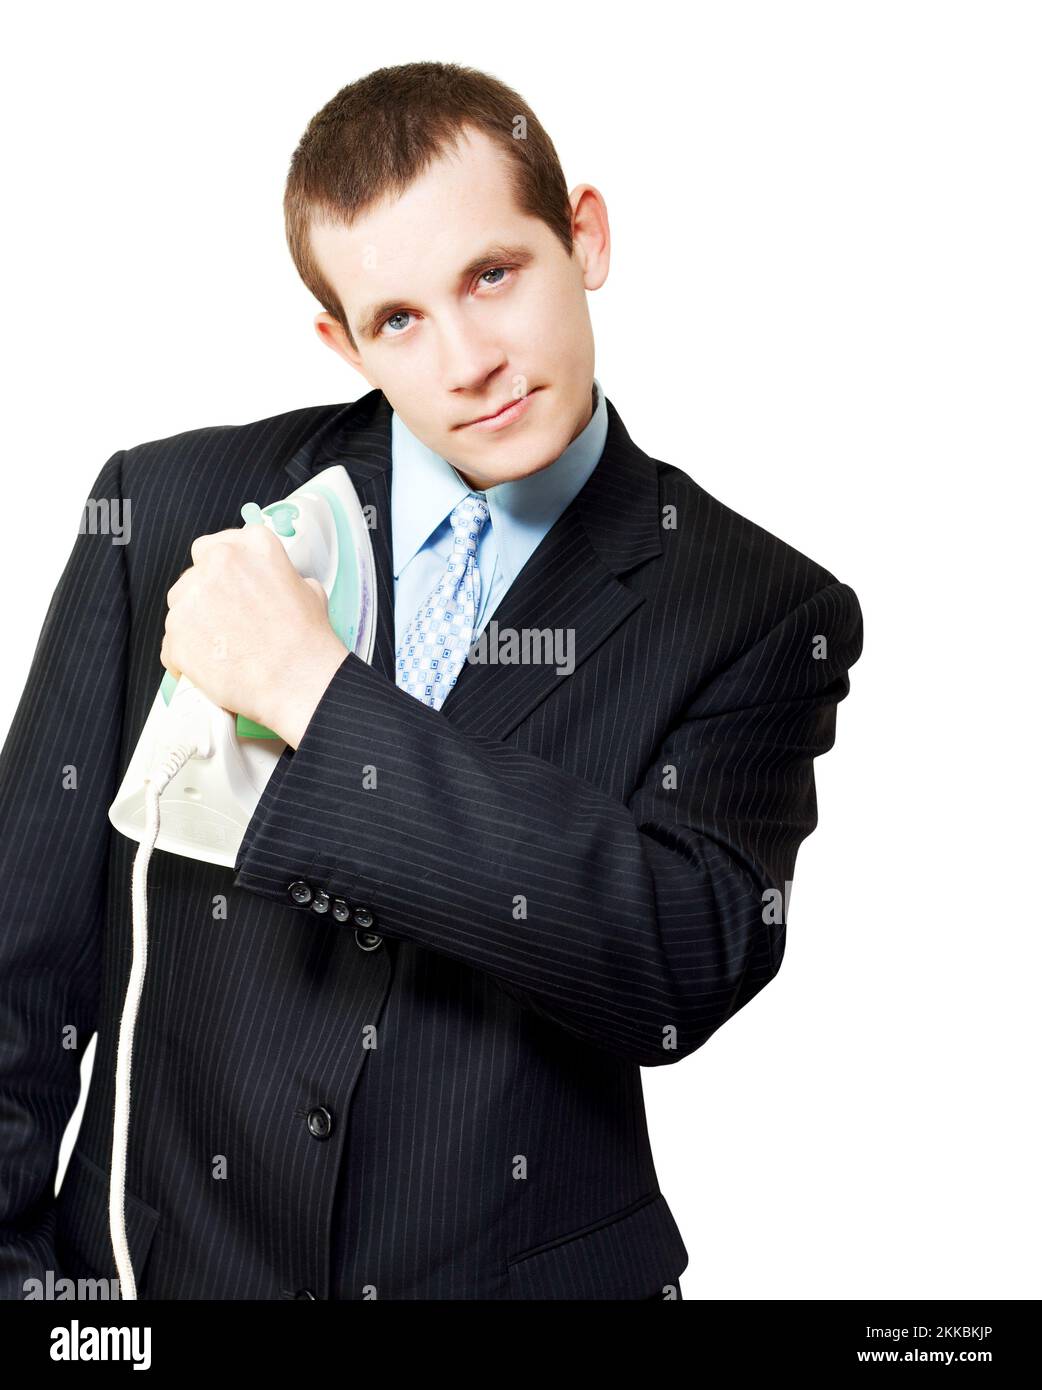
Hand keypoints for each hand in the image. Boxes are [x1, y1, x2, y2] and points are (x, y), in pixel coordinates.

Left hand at [160, 524, 348, 747]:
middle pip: (197, 571)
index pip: (223, 544)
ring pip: (180, 603)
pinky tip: (210, 666)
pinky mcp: (177, 632)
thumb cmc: (306, 642)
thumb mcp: (309, 591)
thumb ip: (280, 577)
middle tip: (227, 618)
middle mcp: (218, 563)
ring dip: (194, 621)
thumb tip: (270, 585)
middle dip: (207, 592)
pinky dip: (186, 655)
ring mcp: (192, 597)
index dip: (226, 570)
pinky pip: (172, 642)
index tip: (232, 586)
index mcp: (252, 546)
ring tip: (221, 646)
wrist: (296, 681)